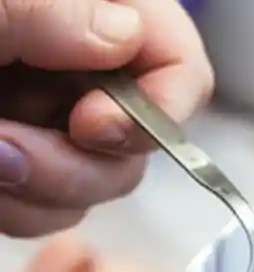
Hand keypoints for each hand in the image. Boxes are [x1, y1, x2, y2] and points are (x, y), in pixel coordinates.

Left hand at [0, 0, 213, 236]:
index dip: (159, 107)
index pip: (177, 59)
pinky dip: (12, 207)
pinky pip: (47, 210)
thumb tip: (126, 33)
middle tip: (6, 152)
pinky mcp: (16, 155)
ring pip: (96, 186)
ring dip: (38, 190)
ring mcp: (44, 114)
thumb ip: (54, 9)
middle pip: (142, 141)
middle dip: (80, 166)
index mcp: (86, 7)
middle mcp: (76, 64)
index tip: (91, 129)